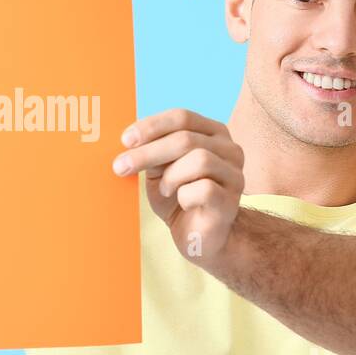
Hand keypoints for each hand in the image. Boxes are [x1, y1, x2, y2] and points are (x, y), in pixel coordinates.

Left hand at [111, 108, 244, 260]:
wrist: (199, 237)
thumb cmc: (178, 198)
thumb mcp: (160, 168)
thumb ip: (152, 150)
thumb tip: (128, 140)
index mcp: (213, 133)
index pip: (182, 117)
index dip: (151, 126)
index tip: (125, 140)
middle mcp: (230, 149)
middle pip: (186, 138)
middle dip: (149, 152)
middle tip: (120, 166)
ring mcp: (234, 175)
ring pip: (200, 159)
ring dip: (171, 176)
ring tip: (164, 190)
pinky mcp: (231, 201)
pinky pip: (205, 189)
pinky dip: (185, 195)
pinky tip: (183, 202)